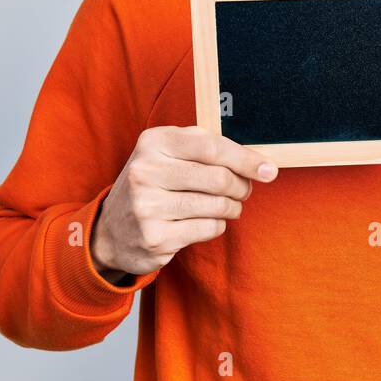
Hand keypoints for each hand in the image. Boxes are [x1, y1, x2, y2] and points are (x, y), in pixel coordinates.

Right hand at [89, 125, 276, 280]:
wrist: (111, 231)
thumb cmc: (153, 184)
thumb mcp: (168, 153)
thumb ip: (207, 147)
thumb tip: (260, 162)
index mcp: (153, 142)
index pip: (212, 147)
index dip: (246, 159)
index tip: (268, 169)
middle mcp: (146, 172)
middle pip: (218, 178)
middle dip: (241, 186)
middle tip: (244, 191)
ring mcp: (147, 207)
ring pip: (217, 205)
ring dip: (232, 207)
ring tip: (228, 206)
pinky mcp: (155, 237)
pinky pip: (208, 228)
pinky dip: (217, 225)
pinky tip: (206, 221)